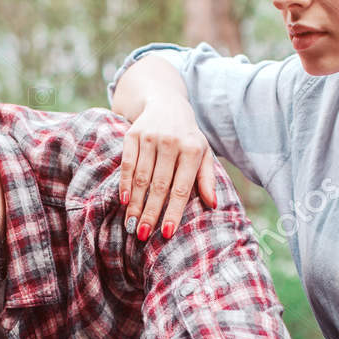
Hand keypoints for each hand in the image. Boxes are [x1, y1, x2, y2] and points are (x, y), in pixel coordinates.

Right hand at [119, 98, 219, 241]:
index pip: (181, 188)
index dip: (173, 211)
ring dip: (136, 203)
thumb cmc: (188, 137)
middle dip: (151, 212)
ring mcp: (151, 137)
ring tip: (131, 225)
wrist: (166, 103)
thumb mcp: (203, 154)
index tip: (167, 233)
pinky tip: (124, 201)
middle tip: (143, 235)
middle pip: (159, 186)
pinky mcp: (133, 134)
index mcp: (192, 149)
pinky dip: (125, 183)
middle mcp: (171, 142)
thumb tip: (213, 204)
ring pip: (142, 177)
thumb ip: (207, 179)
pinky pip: (127, 163)